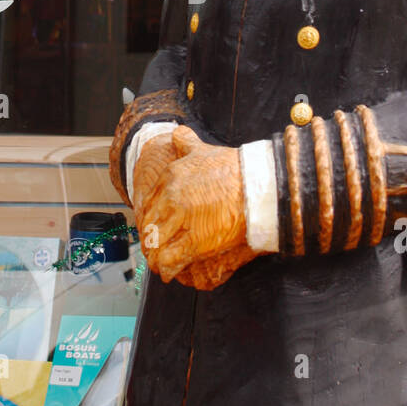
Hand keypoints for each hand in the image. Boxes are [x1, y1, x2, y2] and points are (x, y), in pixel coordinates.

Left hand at [137, 126, 246, 282]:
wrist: (259, 186)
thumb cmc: (235, 168)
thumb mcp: (204, 150)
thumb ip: (186, 143)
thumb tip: (176, 133)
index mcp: (170, 177)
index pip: (147, 203)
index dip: (149, 218)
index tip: (153, 226)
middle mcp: (171, 198)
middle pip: (150, 224)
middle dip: (151, 238)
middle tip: (154, 247)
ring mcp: (182, 220)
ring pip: (157, 243)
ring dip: (155, 256)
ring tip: (159, 263)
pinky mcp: (195, 242)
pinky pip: (171, 259)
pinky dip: (167, 268)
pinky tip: (168, 273)